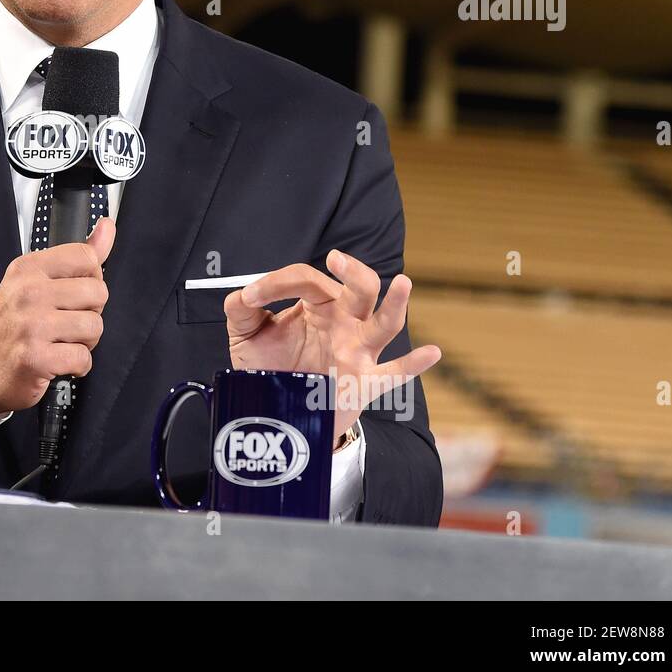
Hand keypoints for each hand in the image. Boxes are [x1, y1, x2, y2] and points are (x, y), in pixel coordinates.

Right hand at [0, 217, 115, 415]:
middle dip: (91, 313)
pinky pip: (83, 358)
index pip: (86, 257)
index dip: (90, 280)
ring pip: (95, 326)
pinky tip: (58, 362)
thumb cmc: (13, 323)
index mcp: (28, 268)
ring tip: (62, 342)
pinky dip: (77, 366)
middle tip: (67, 323)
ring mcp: (31, 325)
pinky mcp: (36, 358)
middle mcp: (28, 292)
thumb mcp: (35, 282)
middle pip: (98, 293)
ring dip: (85, 341)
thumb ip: (75, 257)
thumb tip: (107, 226)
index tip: (72, 295)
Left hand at [222, 249, 440, 448]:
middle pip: (360, 288)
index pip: (306, 279)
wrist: (278, 412)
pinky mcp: (363, 383)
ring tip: (403, 282)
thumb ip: (240, 310)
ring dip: (394, 304)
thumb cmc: (271, 367)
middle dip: (353, 271)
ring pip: (383, 323)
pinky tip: (431, 353)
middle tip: (337, 259)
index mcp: (318, 304)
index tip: (251, 298)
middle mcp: (344, 322)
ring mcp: (358, 351)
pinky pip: (393, 373)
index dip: (276, 283)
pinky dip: (413, 364)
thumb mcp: (247, 335)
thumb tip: (243, 296)